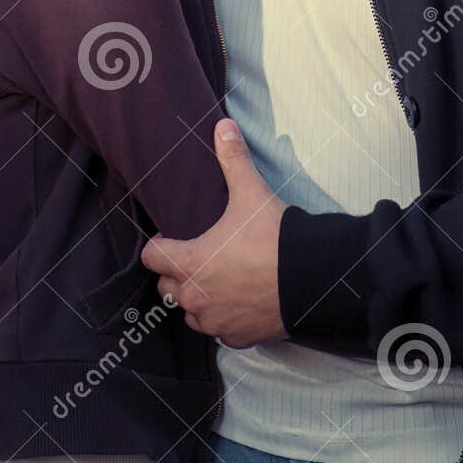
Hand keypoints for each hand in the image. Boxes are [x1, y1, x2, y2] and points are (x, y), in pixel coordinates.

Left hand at [141, 119, 286, 347]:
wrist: (311, 278)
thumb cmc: (273, 237)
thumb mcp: (251, 193)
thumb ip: (233, 160)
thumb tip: (223, 126)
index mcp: (188, 263)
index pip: (151, 257)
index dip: (160, 246)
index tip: (173, 238)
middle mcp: (195, 297)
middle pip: (167, 287)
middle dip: (178, 273)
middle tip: (198, 256)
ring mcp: (215, 321)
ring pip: (190, 313)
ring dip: (198, 299)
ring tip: (218, 281)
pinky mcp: (237, 336)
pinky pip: (219, 331)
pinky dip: (224, 319)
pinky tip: (239, 302)